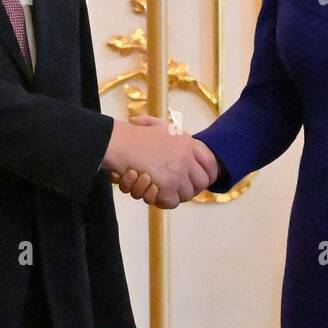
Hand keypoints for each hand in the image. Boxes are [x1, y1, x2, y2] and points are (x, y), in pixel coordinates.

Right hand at [103, 115, 218, 207]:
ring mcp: (177, 172)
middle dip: (192, 188)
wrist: (116, 143)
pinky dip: (163, 201)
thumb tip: (180, 138)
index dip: (209, 174)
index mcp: (186, 141)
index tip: (204, 180)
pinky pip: (172, 202)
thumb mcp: (157, 125)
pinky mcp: (166, 185)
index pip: (210, 162)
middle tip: (179, 190)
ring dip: (175, 195)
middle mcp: (186, 156)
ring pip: (187, 194)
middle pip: (202, 181)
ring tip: (161, 189)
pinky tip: (154, 194)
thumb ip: (171, 130)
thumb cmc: (132, 135)